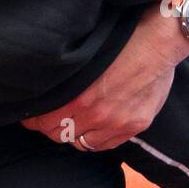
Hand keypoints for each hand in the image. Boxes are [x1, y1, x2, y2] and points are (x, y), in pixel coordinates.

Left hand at [22, 1, 182, 149]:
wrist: (157, 43)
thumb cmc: (120, 42)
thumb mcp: (85, 58)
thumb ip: (68, 80)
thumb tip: (48, 88)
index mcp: (79, 96)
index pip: (44, 121)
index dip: (35, 120)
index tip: (31, 115)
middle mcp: (97, 114)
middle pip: (60, 135)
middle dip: (51, 127)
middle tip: (48, 119)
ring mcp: (117, 123)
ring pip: (81, 143)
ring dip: (73, 134)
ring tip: (71, 123)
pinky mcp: (135, 126)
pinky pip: (105, 146)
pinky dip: (94, 140)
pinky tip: (92, 129)